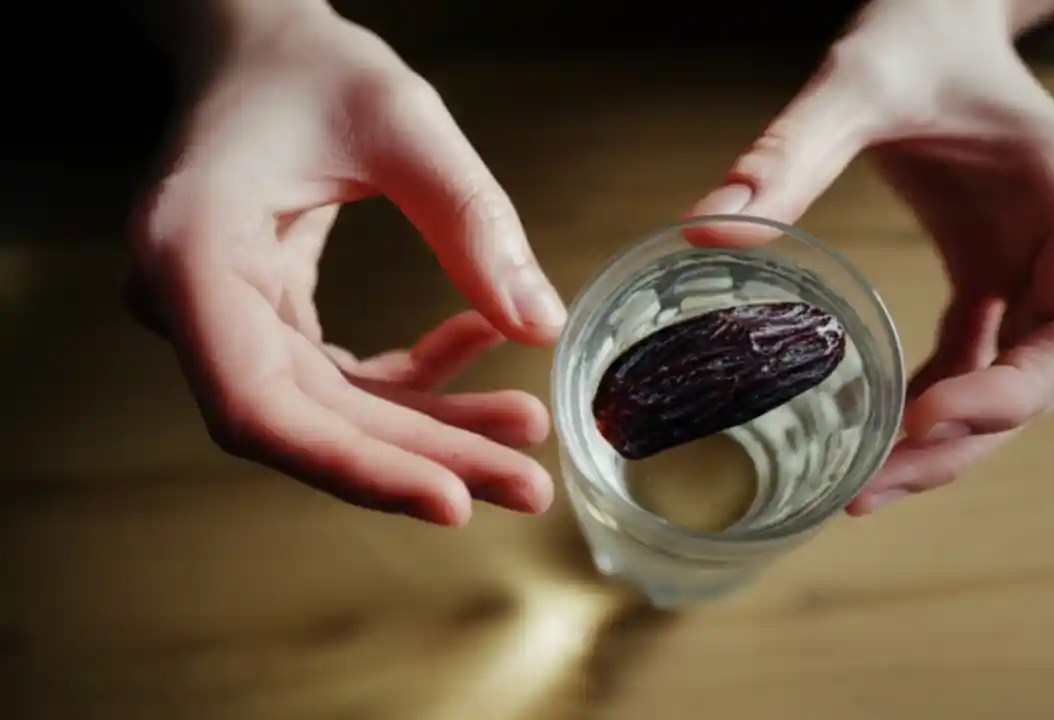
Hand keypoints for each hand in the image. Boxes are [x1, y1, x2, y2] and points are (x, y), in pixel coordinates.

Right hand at [126, 2, 563, 525]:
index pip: (260, 406)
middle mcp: (190, 302)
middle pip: (311, 423)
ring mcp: (222, 317)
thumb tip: (540, 326)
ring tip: (524, 428)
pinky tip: (478, 344)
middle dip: (426, 457)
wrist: (256, 41)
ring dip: (432, 427)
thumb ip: (471, 220)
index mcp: (190, 253)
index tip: (455, 500)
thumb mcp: (403, 121)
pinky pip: (341, 376)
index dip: (358, 469)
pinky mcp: (262, 317)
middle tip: (528, 484)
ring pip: (333, 410)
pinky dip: (414, 376)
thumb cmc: (308, 64)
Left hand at [686, 0, 1053, 513]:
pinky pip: (971, 355)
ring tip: (860, 489)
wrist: (939, 7)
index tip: (922, 420)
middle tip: (869, 488)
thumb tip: (705, 227)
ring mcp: (1034, 262)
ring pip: (1009, 383)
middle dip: (965, 441)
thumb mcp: (858, 80)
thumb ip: (791, 150)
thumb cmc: (917, 30)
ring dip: (944, 442)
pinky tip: (869, 433)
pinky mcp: (992, 269)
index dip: (1013, 394)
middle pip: (1043, 380)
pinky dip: (926, 401)